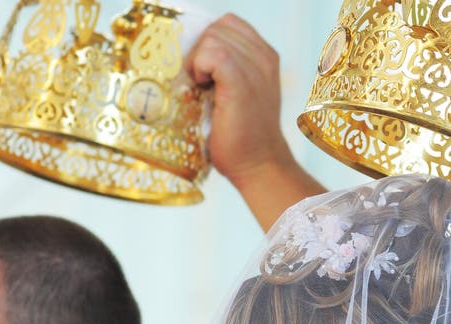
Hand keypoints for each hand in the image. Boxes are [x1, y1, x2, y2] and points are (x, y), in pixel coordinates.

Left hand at [186, 14, 287, 189]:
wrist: (258, 166)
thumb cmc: (241, 139)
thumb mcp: (237, 97)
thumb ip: (224, 72)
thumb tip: (189, 60)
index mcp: (264, 57)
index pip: (229, 25)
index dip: (209, 41)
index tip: (202, 71)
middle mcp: (263, 56)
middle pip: (219, 27)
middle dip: (200, 50)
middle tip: (199, 82)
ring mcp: (254, 67)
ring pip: (213, 35)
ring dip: (198, 60)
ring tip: (201, 87)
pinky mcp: (240, 80)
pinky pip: (212, 52)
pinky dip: (199, 67)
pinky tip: (202, 88)